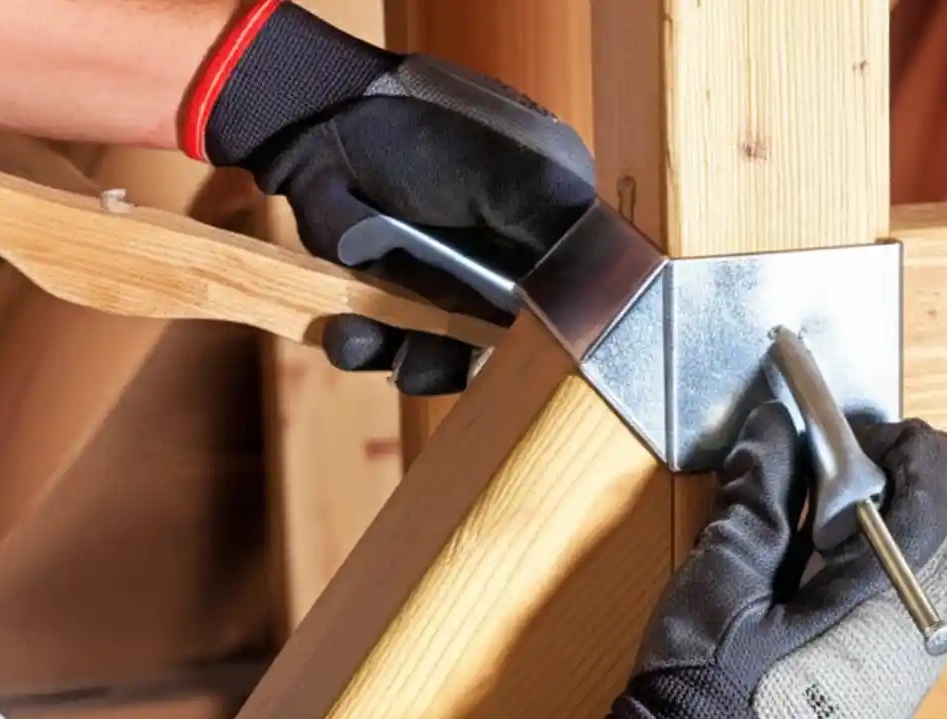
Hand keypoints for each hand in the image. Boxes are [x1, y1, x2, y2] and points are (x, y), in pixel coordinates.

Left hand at [183, 0, 595, 393]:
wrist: (327, 127)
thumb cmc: (435, 138)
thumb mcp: (521, 177)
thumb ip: (569, 237)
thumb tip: (618, 299)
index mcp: (553, 228)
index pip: (578, 300)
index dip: (564, 335)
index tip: (546, 359)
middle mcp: (508, 265)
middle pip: (516, 344)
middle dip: (485, 362)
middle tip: (463, 363)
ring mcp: (449, 286)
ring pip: (452, 355)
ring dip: (425, 364)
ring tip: (402, 359)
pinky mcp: (392, 298)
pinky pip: (390, 346)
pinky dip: (370, 347)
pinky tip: (353, 333)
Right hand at [611, 404, 946, 718]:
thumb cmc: (713, 688)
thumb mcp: (725, 580)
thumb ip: (759, 498)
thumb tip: (775, 430)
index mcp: (887, 604)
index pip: (937, 500)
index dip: (904, 446)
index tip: (857, 431)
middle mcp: (920, 632)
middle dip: (926, 471)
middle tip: (860, 455)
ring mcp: (915, 659)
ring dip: (913, 509)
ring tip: (842, 499)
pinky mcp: (896, 676)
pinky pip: (924, 592)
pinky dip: (898, 551)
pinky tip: (836, 552)